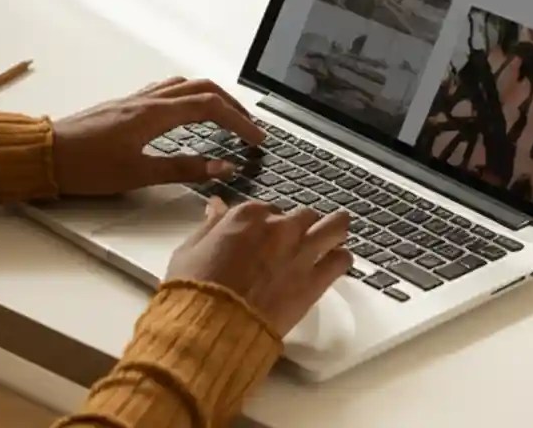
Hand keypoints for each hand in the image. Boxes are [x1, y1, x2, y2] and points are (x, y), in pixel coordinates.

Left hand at [52, 77, 267, 196]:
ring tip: (225, 117)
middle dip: (231, 105)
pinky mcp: (123, 106)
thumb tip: (222, 168)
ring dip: (210, 96)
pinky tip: (184, 114)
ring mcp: (134, 100)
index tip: (256, 140)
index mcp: (154, 114)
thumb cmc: (84, 167)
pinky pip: (164, 90)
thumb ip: (184, 169)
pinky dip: (186, 96)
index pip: (211, 108)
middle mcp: (146, 100)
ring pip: (183, 85)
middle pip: (202, 88)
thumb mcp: (139, 175)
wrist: (42, 155)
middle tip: (249, 127)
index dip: (240, 122)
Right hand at [166, 199, 351, 334]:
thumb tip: (215, 207)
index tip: (266, 233)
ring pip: (335, 226)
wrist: (212, 325)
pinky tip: (335, 263)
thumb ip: (210, 226)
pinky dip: (340, 259)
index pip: (268, 208)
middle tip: (297, 239)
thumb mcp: (190, 249)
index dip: (269, 221)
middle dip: (302, 225)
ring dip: (335, 229)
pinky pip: (342, 260)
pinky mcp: (314, 281)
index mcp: (247, 215)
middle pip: (304, 215)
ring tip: (335, 236)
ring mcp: (300, 252)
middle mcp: (279, 227)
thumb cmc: (195, 289)